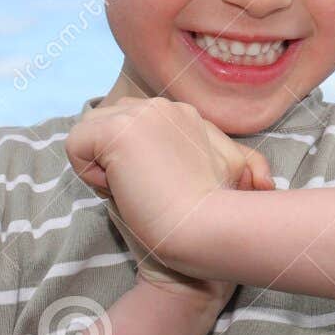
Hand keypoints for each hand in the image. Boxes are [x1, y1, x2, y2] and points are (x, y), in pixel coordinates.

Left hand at [66, 97, 273, 295]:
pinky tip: (120, 190)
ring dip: (101, 164)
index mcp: (186, 114)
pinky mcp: (119, 131)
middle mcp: (165, 106)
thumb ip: (219, 153)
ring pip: (90, 131)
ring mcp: (142, 114)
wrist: (207, 229)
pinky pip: (76, 145)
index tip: (158, 186)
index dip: (134, 158)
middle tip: (144, 190)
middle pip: (108, 121)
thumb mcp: (230, 172)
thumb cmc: (215, 213)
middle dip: (114, 157)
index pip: (132, 122)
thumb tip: (259, 175)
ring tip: (132, 190)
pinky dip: (87, 174)